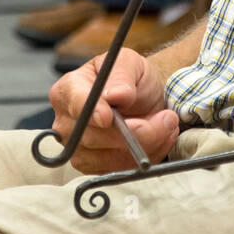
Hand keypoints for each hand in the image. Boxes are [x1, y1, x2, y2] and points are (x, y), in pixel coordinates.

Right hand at [48, 46, 179, 173]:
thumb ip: (121, 76)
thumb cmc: (131, 77)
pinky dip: (146, 156)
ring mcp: (78, 148)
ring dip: (146, 145)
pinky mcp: (94, 167)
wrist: (143, 97)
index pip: (76, 106)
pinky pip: (120, 170)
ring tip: (166, 125)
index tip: (110, 117)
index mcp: (68, 90)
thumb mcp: (129, 62)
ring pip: (110, 158)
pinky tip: (158, 138)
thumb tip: (117, 95)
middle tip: (165, 118)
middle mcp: (67, 122)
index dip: (93, 113)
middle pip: (94, 137)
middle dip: (135, 131)